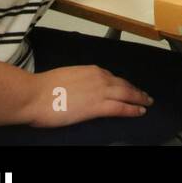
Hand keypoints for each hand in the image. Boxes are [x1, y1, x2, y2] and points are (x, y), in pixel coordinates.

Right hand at [27, 65, 151, 127]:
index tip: (127, 87)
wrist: (34, 95)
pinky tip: (140, 112)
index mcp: (90, 70)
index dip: (122, 84)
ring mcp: (100, 91)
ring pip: (127, 94)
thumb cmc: (42, 89)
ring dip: (139, 99)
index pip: (112, 77)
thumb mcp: (66, 77)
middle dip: (136, 90)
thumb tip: (79, 88)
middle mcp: (99, 78)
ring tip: (147, 103)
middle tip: (145, 96)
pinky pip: (120, 108)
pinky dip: (132, 109)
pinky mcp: (97, 107)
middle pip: (124, 84)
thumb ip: (78, 81)